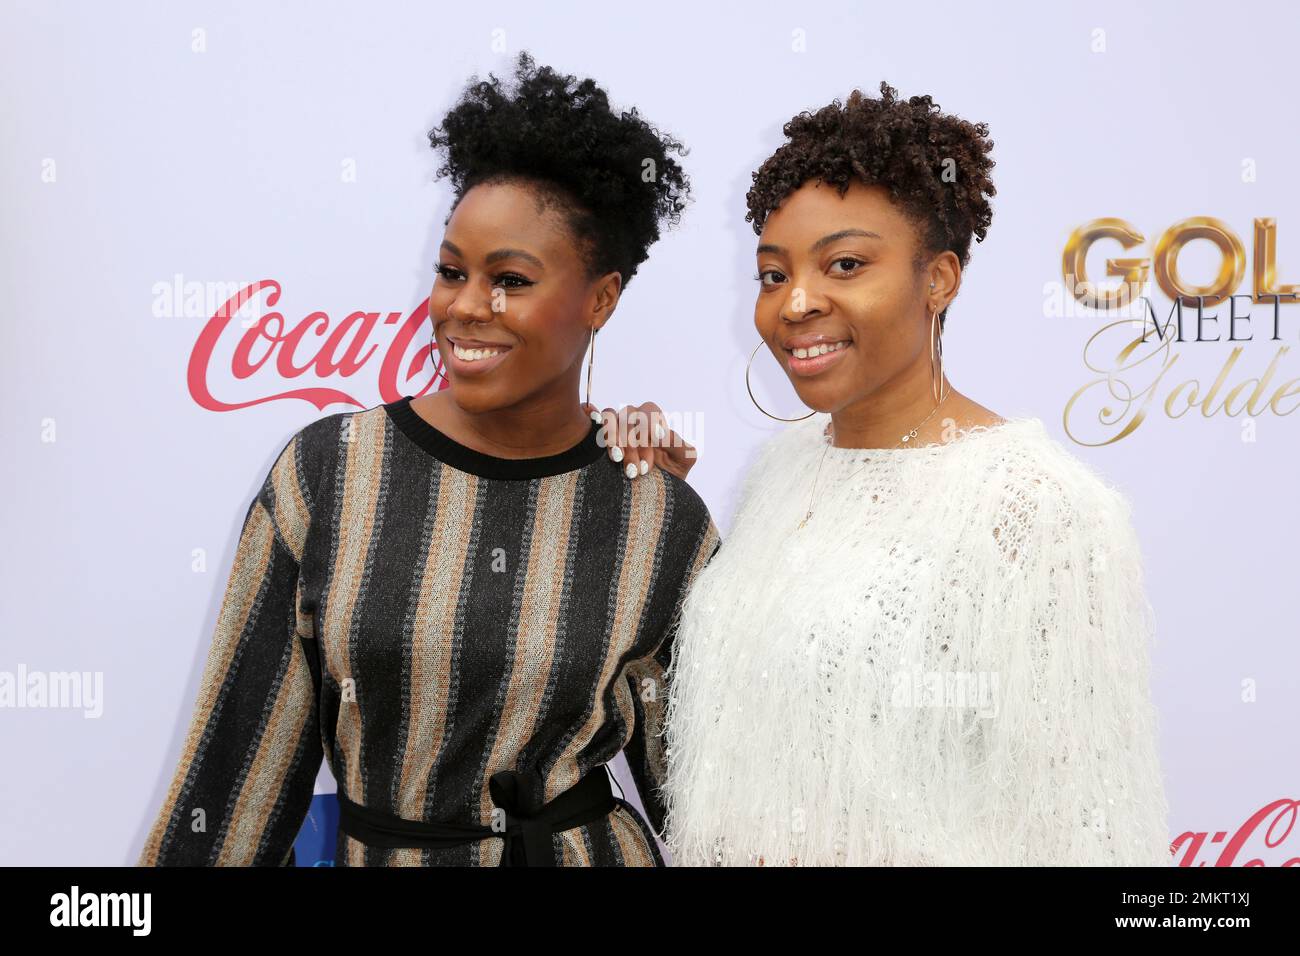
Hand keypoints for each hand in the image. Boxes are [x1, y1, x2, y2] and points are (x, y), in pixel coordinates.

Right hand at [581, 401, 697, 481]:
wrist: (652, 498)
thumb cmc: (670, 476)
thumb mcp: (683, 461)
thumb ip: (678, 445)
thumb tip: (661, 434)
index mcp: (654, 422)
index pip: (649, 410)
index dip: (649, 425)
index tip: (654, 443)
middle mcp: (633, 422)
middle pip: (628, 415)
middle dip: (633, 442)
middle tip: (638, 470)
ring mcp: (615, 430)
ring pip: (610, 417)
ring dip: (614, 438)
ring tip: (617, 460)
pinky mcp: (599, 440)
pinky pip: (594, 423)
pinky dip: (597, 428)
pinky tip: (602, 447)